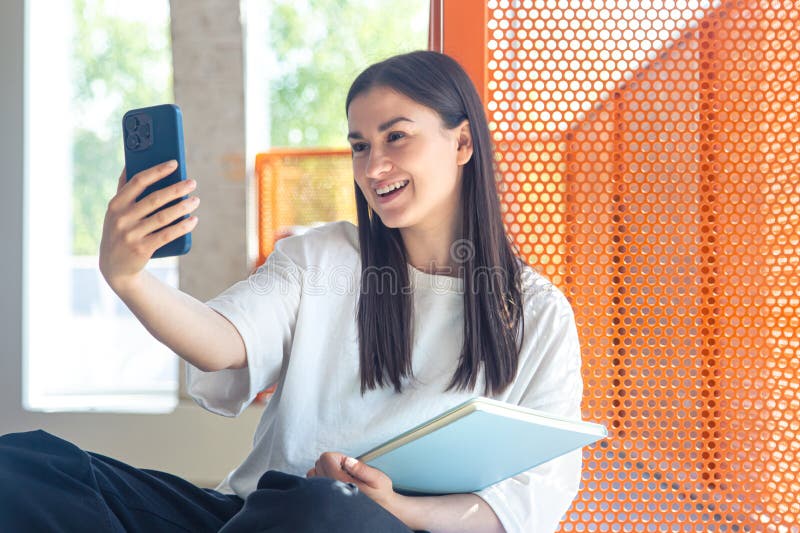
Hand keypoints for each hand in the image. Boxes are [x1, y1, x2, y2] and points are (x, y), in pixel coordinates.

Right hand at [99, 161, 198, 291]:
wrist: (114, 267)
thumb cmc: (120, 230)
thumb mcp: (116, 211)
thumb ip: (124, 188)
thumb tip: (131, 161)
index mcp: (115, 204)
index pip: (138, 181)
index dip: (157, 171)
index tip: (175, 163)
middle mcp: (121, 218)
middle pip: (155, 199)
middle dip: (176, 189)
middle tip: (192, 182)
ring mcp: (131, 234)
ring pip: (163, 217)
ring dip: (183, 207)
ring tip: (195, 200)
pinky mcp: (142, 249)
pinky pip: (166, 235)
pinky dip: (182, 227)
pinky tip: (193, 220)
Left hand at [306, 452, 399, 514]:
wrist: (380, 512)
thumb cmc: (379, 496)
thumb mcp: (378, 479)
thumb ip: (362, 469)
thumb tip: (348, 461)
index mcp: (342, 483)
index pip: (326, 459)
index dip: (338, 457)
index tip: (347, 464)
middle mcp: (330, 490)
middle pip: (319, 464)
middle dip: (332, 463)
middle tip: (346, 472)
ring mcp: (325, 496)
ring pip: (313, 474)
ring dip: (325, 471)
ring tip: (339, 478)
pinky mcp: (325, 502)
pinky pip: (313, 485)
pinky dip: (321, 481)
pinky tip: (334, 485)